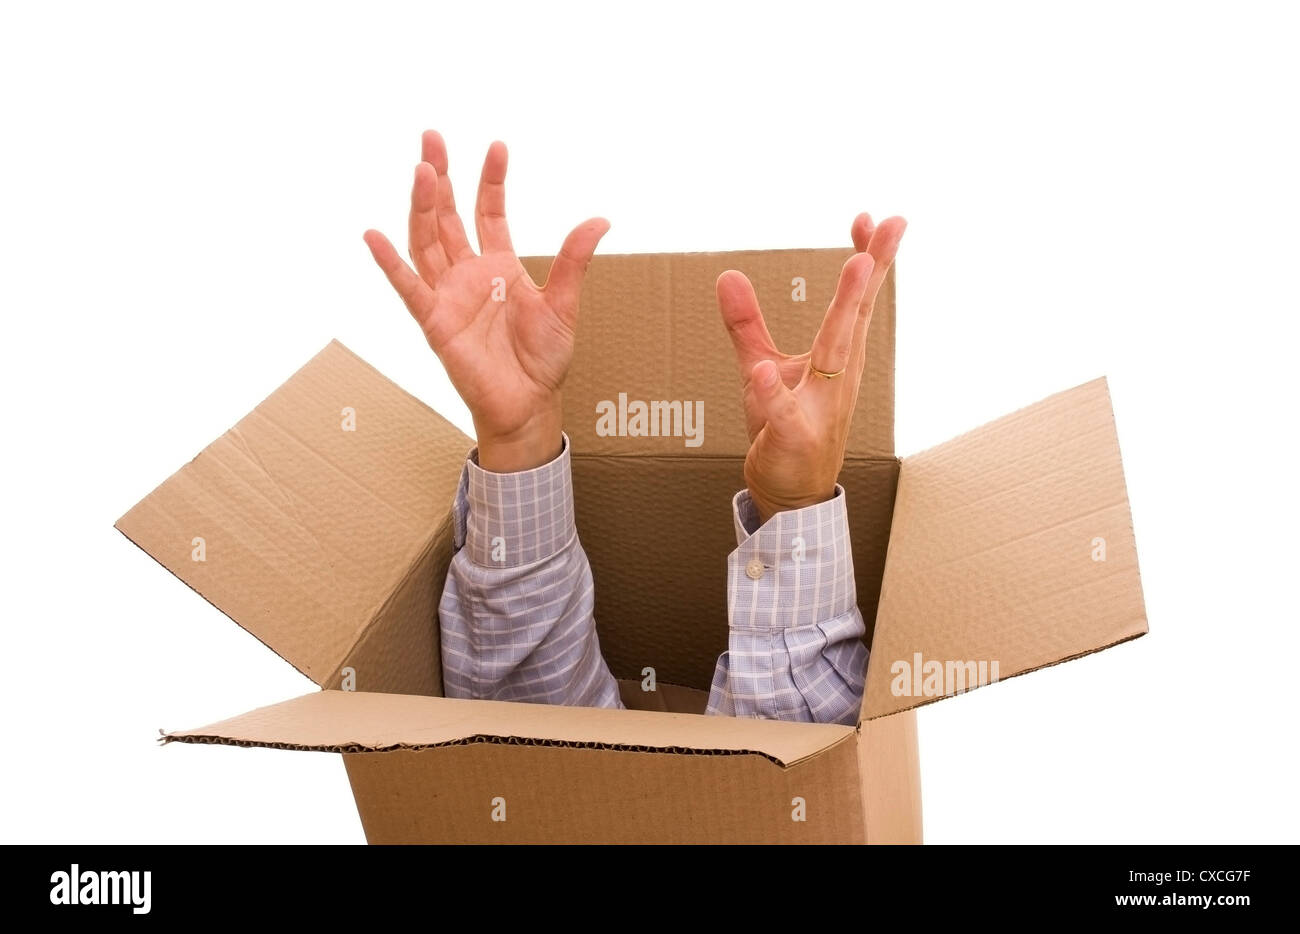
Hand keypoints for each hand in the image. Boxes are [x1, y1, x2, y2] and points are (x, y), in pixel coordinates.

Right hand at [364, 131, 608, 471]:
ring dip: (422, 206)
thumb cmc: (543, 360)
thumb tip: (600, 219)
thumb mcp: (565, 304)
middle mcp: (468, 274)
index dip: (491, 179)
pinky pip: (408, 288)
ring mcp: (448, 295)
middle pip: (447, 215)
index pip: (488, 211)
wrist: (529, 405)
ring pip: (427, 240)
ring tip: (422, 170)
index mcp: (498, 265)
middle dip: (441, 176)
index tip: (497, 145)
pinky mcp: (435, 322)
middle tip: (432, 137)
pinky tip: (374, 235)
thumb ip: (573, 260)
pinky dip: (390, 263)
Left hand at [717, 213, 906, 522]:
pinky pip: (784, 411)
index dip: (867, 258)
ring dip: (845, 311)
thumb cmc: (785, 427)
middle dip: (872, 270)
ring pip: (836, 353)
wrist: (792, 490)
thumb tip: (728, 275)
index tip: (875, 218)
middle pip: (858, 315)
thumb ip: (746, 323)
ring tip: (856, 268)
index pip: (857, 301)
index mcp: (838, 356)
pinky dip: (775, 391)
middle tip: (890, 229)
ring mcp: (822, 405)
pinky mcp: (794, 435)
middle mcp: (839, 376)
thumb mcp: (762, 365)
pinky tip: (766, 370)